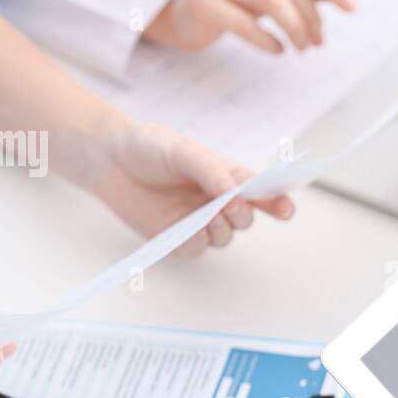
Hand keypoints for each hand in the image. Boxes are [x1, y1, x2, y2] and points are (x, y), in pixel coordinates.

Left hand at [91, 118, 294, 254]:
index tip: (286, 209)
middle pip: (246, 219)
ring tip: (209, 217)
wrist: (111, 160)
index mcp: (226, 177)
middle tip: (230, 206)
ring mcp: (198, 221)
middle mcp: (216, 201)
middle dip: (243, 215)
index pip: (261, 192)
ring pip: (225, 237)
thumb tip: (234, 193)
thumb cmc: (150, 148)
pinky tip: (191, 231)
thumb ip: (211, 171)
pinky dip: (198, 242)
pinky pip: (197, 249)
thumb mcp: (184, 150)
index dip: (277, 201)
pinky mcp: (176, 237)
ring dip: (222, 230)